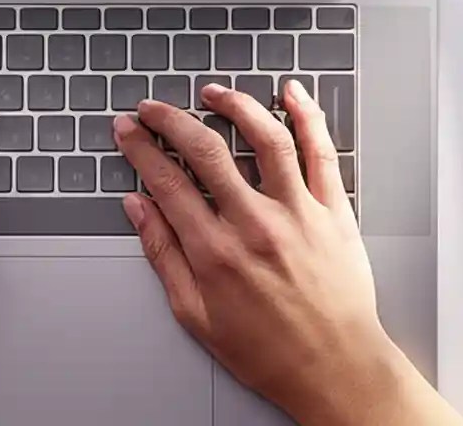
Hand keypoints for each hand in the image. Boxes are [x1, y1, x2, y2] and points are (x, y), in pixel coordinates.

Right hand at [115, 80, 462, 425]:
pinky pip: (321, 152)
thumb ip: (163, 255)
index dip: (140, 149)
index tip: (128, 131)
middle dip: (171, 120)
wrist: (334, 368)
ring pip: (265, 139)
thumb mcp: (195, 315)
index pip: (166, 182)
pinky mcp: (333, 211)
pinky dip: (307, 116)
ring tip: (213, 94)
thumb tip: (138, 209)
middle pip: (206, 151)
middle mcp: (256, 226)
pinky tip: (292, 94)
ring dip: (235, 106)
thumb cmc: (269, 350)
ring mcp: (299, 214)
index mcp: (216, 253)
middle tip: (154, 108)